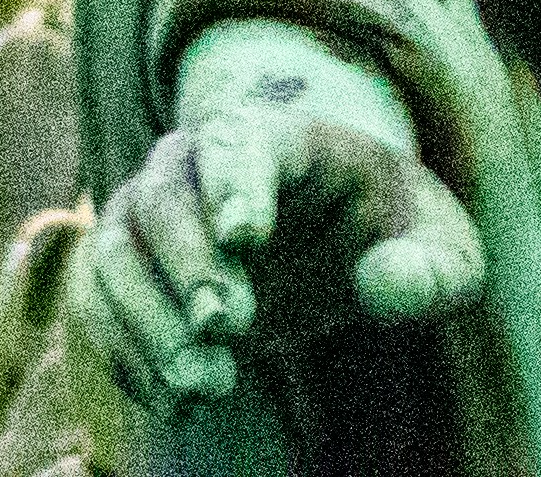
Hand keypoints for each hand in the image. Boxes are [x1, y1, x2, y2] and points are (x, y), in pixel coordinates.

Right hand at [66, 15, 488, 409]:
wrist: (331, 239)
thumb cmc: (390, 234)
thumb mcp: (443, 250)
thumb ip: (432, 269)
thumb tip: (382, 285)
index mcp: (285, 138)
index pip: (241, 139)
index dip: (237, 183)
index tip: (248, 239)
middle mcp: (201, 160)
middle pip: (165, 192)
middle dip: (190, 263)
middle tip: (230, 329)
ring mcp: (153, 210)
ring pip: (117, 248)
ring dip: (150, 322)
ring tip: (211, 386)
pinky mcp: (126, 267)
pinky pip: (97, 301)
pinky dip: (127, 353)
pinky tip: (177, 401)